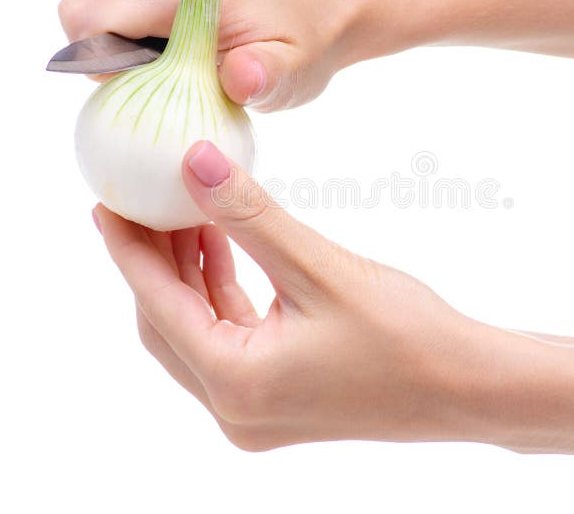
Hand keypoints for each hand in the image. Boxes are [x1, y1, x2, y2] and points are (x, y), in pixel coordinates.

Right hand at [58, 0, 392, 110]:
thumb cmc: (316, 34)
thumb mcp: (294, 73)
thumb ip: (258, 79)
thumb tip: (238, 78)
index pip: (89, 18)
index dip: (102, 63)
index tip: (146, 85)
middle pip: (91, 7)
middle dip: (118, 51)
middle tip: (175, 74)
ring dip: (134, 32)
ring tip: (191, 51)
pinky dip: (148, 12)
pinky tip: (194, 28)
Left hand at [91, 141, 573, 480]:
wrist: (468, 386)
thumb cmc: (405, 334)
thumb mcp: (319, 268)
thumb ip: (251, 217)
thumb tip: (195, 163)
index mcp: (236, 381)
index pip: (158, 305)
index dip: (128, 250)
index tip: (105, 203)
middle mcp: (235, 408)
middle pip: (168, 323)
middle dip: (152, 263)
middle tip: (137, 203)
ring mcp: (256, 411)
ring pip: (197, 333)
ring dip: (188, 277)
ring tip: (184, 216)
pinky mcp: (279, 401)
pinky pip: (229, 342)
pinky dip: (220, 296)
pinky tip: (224, 251)